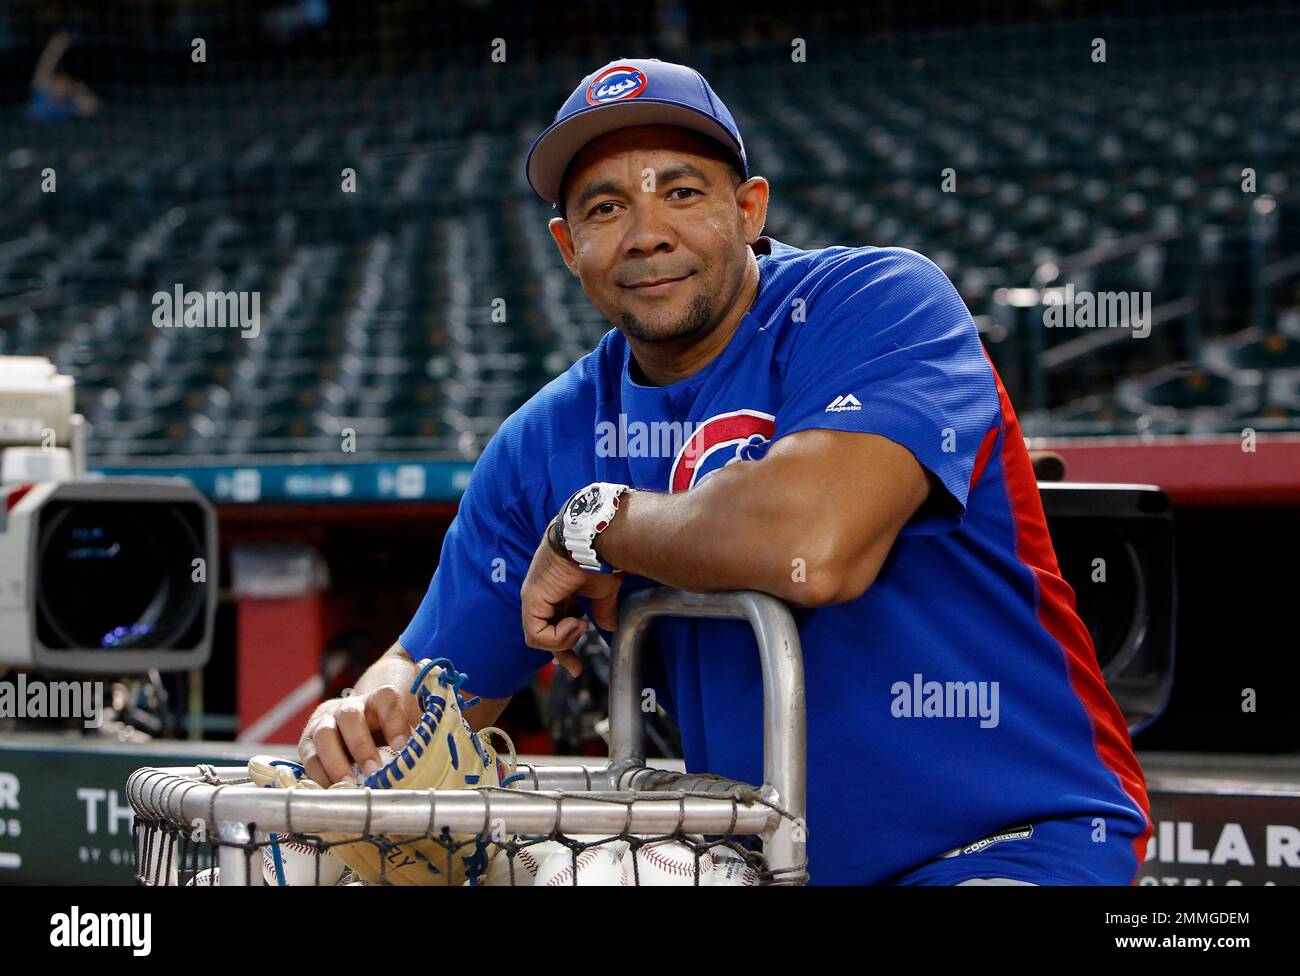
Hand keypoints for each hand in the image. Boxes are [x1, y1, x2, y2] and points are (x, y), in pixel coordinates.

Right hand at [297, 684, 420, 785]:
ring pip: (324, 736)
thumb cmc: (380, 734)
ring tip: (350, 784)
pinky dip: (320, 776)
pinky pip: (310, 758)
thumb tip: (413, 767)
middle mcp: (347, 706)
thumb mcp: (396, 733)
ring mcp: (323, 722)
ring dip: (337, 762)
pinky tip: (334, 789)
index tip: (403, 745)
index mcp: (376, 700)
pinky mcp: (307, 742)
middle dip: (361, 745)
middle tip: (373, 770)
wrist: (350, 729)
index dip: (395, 721)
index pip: (387, 699)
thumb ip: (405, 745)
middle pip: (350, 716)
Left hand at [520, 523, 622, 676]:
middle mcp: (542, 594)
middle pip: (543, 634)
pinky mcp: (532, 600)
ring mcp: (534, 597)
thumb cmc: (598, 558)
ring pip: (538, 637)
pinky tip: (575, 622)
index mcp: (557, 591)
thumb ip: (602, 610)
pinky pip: (537, 635)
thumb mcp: (602, 591)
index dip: (565, 645)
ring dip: (564, 639)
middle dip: (560, 652)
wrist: (593, 539)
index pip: (554, 623)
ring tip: (582, 623)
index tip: (577, 665)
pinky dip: (558, 636)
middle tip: (575, 668)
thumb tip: (609, 626)